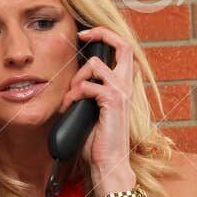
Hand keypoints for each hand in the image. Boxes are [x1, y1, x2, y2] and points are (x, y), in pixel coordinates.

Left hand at [62, 25, 135, 192]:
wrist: (108, 162)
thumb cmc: (98, 139)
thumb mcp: (92, 108)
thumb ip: (90, 90)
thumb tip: (73, 77)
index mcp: (123, 85)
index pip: (123, 49)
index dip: (106, 35)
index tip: (86, 35)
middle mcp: (126, 85)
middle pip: (123, 45)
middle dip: (102, 34)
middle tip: (82, 36)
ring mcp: (121, 92)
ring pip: (96, 65)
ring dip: (76, 78)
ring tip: (69, 96)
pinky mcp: (113, 102)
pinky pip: (88, 86)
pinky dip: (74, 94)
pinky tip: (69, 107)